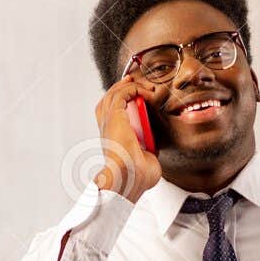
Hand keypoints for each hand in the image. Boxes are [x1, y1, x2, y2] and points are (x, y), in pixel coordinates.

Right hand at [93, 77, 162, 202]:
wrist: (129, 178)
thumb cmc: (136, 177)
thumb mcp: (144, 161)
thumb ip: (147, 151)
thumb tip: (152, 149)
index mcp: (111, 138)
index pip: (111, 114)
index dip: (122, 102)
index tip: (137, 96)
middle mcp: (107, 128)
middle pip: (109, 99)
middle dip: (122, 88)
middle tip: (135, 82)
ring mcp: (108, 121)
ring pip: (114, 93)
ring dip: (130, 86)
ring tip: (145, 84)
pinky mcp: (114, 116)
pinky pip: (122, 93)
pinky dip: (135, 89)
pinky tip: (147, 92)